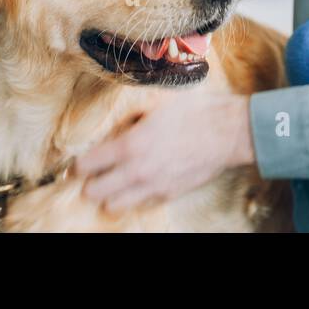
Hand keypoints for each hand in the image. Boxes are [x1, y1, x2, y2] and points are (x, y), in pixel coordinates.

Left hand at [75, 93, 255, 212]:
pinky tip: (139, 184)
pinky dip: (134, 198)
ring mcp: (153, 187)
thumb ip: (127, 115)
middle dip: (90, 183)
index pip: (86, 165)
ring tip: (114, 183)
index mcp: (130, 145)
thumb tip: (109, 125)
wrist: (228, 132)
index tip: (81, 161)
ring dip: (110, 196)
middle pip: (94, 193)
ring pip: (114, 206)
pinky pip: (140, 204)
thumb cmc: (193, 111)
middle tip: (95, 173)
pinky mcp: (169, 194)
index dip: (79, 163)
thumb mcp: (155, 102)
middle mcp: (137, 171)